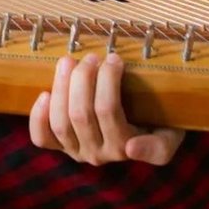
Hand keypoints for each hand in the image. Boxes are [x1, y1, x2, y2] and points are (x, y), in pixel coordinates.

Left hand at [27, 53, 185, 166]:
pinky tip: (45, 93)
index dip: (106, 80)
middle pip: (81, 113)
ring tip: (70, 61)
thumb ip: (158, 148)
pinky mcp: (60, 146)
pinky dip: (39, 116)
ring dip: (62, 87)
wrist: (146, 134)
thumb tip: (132, 149)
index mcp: (124, 146)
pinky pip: (42, 138)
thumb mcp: (170, 136)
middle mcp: (99, 154)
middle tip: (93, 55)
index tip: (115, 57)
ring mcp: (77, 151)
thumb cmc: (159, 125)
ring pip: (60, 122)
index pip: (108, 110)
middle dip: (83, 77)